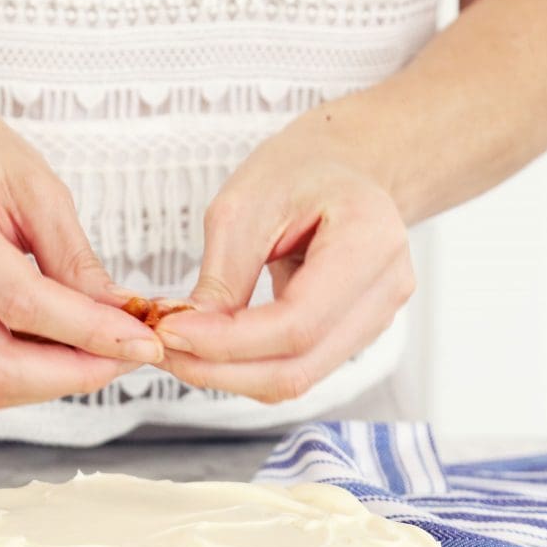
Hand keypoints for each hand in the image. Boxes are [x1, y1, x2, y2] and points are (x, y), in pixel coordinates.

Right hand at [0, 86, 162, 409]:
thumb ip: (77, 260)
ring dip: (55, 383)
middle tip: (127, 357)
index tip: (142, 341)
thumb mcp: (37, 186)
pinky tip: (60, 349)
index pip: (20, 302)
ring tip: (101, 354)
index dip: (88, 332)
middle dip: (75, 374)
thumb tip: (122, 320)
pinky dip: (29, 377)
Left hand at [153, 114, 414, 403]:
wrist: (344, 167)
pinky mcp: (352, 336)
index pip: (296, 323)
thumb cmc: (301, 171)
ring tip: (177, 351)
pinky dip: (246, 368)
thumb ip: (221, 278)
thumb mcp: (246, 206)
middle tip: (162, 350)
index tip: (170, 331)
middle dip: (219, 370)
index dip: (228, 341)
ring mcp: (375, 320)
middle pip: (297, 367)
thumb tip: (186, 338)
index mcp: (369, 242)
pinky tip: (207, 349)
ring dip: (228, 376)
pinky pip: (295, 369)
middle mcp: (384, 291)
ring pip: (295, 379)